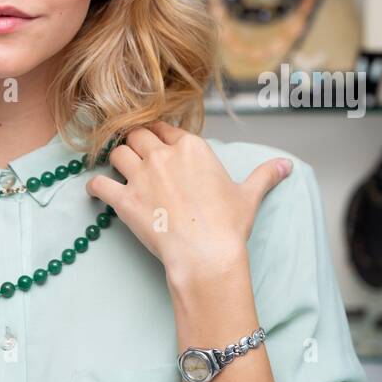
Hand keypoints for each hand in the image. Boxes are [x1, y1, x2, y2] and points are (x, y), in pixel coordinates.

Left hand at [86, 122, 291, 286]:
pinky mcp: (124, 201)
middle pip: (136, 135)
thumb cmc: (228, 225)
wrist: (207, 254)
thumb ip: (265, 175)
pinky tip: (97, 191)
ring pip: (116, 153)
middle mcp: (163, 155)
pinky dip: (95, 187)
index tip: (156, 142)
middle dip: (135, 142)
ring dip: (116, 160)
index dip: (158, 134)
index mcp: (192, 147)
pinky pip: (98, 184)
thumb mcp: (248, 196)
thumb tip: (286, 166)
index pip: (164, 127)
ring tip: (119, 170)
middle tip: (135, 154)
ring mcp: (141, 176)